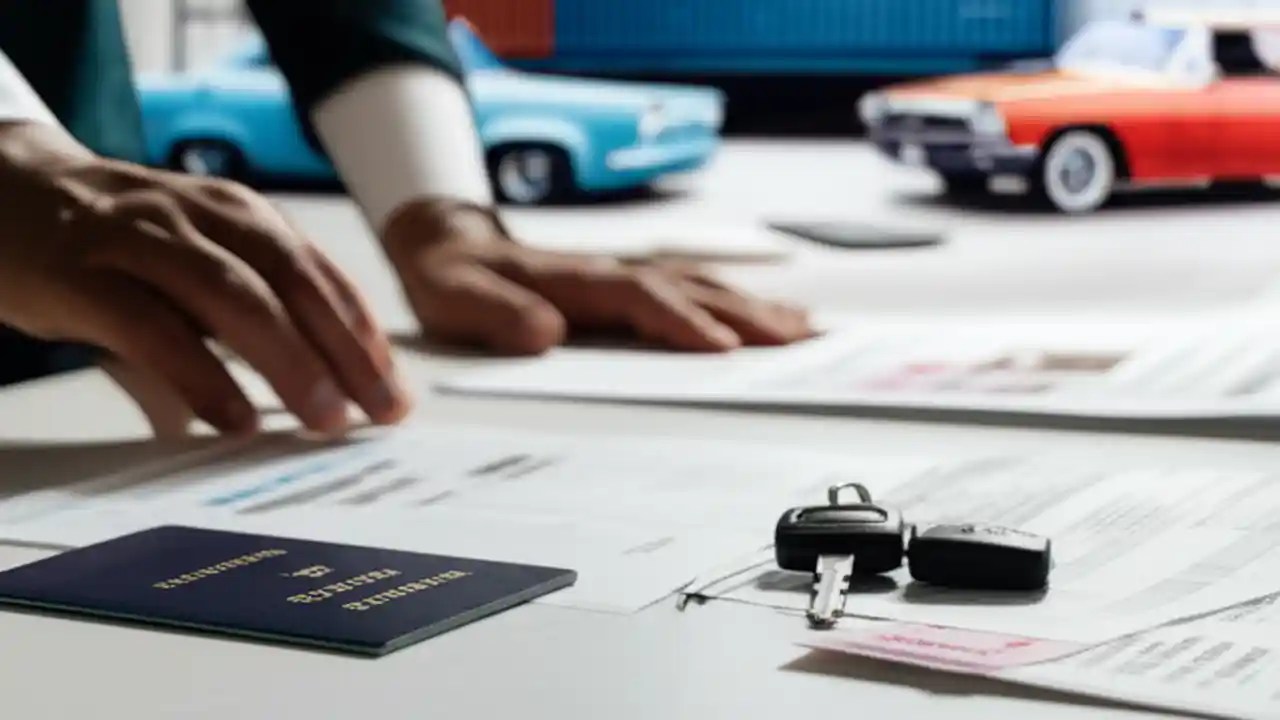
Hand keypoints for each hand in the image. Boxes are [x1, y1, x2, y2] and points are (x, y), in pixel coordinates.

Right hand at [0, 122, 411, 435]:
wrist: (5, 190)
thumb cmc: (120, 242)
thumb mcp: (200, 262)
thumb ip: (256, 315)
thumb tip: (323, 393)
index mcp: (240, 214)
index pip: (319, 276)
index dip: (364, 334)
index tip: (395, 391)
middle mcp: (200, 216)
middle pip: (291, 281)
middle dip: (345, 350)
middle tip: (379, 410)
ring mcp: (140, 239)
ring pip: (232, 297)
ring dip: (289, 360)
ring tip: (325, 417)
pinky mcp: (81, 274)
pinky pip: (151, 327)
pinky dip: (200, 373)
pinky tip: (234, 416)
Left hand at [381, 199, 814, 354]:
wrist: (452, 246)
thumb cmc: (456, 280)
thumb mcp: (455, 299)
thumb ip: (494, 315)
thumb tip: (542, 332)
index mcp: (576, 279)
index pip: (640, 298)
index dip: (681, 321)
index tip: (721, 348)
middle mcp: (613, 272)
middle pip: (690, 289)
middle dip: (746, 316)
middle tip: (799, 343)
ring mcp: (629, 275)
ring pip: (704, 287)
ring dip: (755, 309)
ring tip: (807, 333)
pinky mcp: (636, 284)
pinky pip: (697, 290)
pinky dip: (739, 304)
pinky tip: (772, 318)